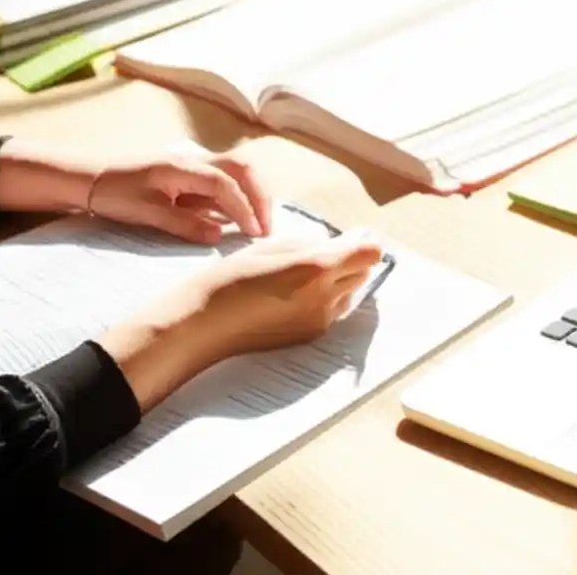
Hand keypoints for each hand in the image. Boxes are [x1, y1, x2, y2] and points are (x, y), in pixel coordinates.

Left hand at [0, 139, 270, 242]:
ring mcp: (194, 164)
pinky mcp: (191, 174)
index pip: (227, 185)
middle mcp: (195, 160)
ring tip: (260, 223)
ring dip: (254, 193)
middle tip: (267, 228)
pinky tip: (240, 217)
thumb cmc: (116, 193)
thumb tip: (219, 236)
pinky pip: (225, 179)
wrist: (90, 176)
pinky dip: (241, 195)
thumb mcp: (148, 213)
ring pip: (238, 171)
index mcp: (184, 167)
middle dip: (261, 196)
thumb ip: (184, 223)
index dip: (245, 209)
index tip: (255, 235)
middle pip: (243, 169)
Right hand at [98, 231, 382, 411]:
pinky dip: (325, 300)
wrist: (207, 322)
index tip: (352, 239)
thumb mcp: (273, 245)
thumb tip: (343, 242)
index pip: (369, 254)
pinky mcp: (311, 336)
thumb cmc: (233, 275)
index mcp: (316, 268)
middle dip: (351, 261)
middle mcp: (325, 296)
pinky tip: (294, 296)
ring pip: (349, 294)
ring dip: (339, 281)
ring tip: (303, 276)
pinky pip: (333, 312)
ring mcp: (320, 319)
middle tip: (324, 253)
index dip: (362, 244)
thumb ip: (314, 243)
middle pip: (362, 273)